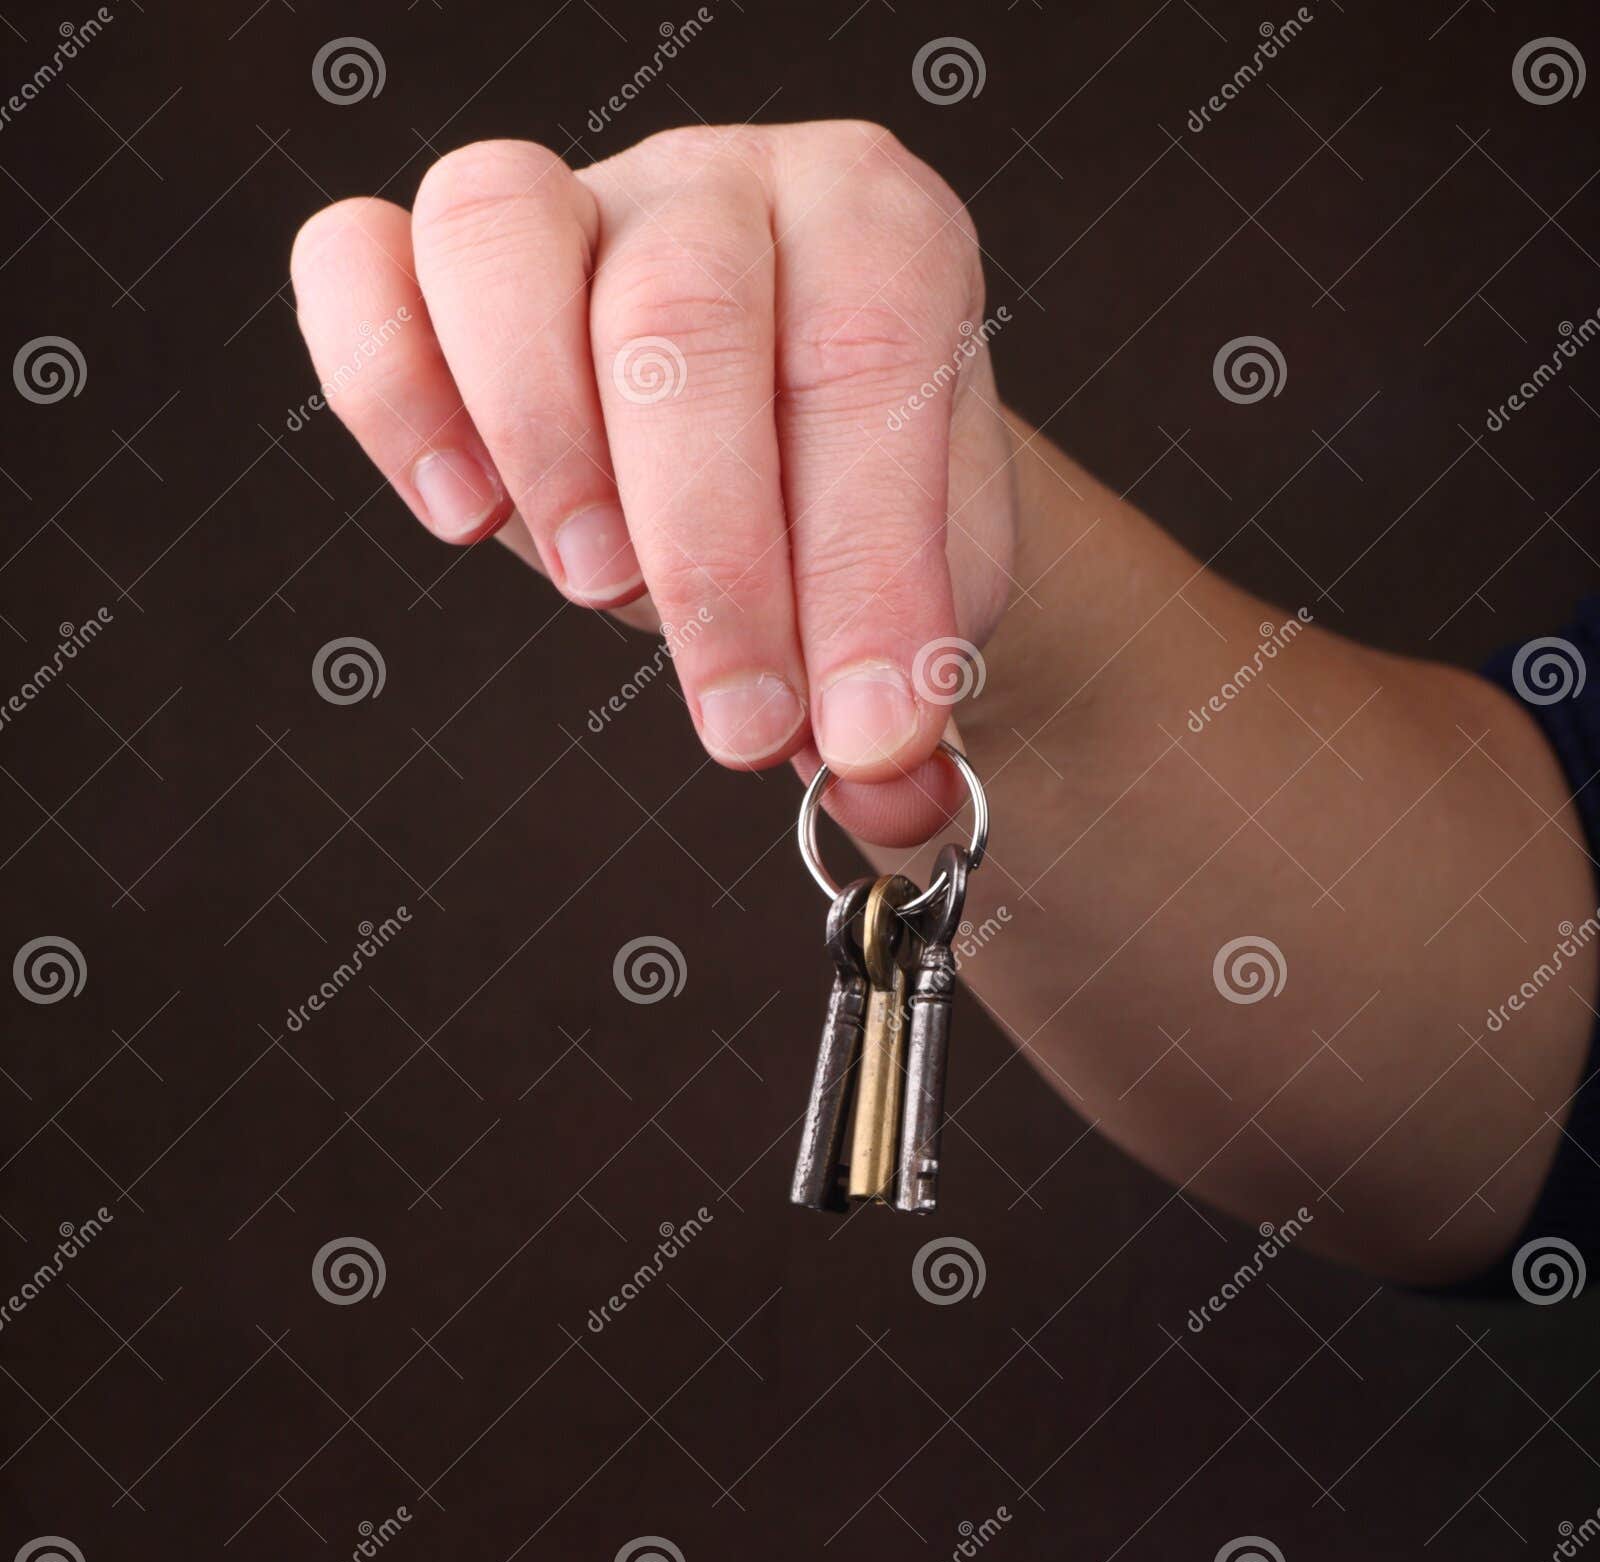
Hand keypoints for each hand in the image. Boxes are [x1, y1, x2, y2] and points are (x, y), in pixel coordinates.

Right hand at [290, 121, 1015, 843]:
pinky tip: (464, 509)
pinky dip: (386, 386)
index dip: (864, 568)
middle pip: (681, 314)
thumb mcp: (909, 596)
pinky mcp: (443, 262)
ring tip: (596, 584)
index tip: (859, 736)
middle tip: (737, 715)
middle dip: (710, 553)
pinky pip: (357, 261)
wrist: (792, 452)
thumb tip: (892, 797)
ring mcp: (575, 198)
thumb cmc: (851, 511)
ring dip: (540, 435)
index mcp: (880, 231)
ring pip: (500, 232)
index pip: (866, 366)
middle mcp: (724, 186)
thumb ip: (904, 695)